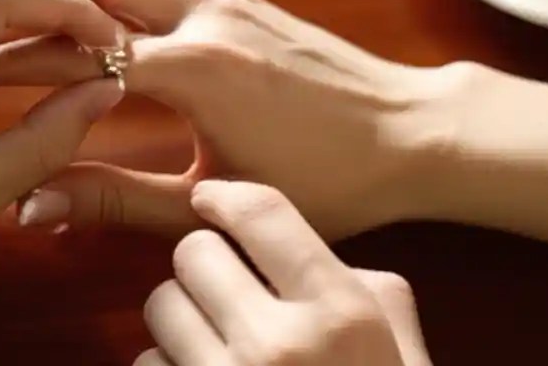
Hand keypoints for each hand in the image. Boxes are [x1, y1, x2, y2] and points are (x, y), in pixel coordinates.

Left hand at [136, 181, 430, 365]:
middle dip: (205, 268)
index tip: (211, 201)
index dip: (226, 197)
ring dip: (180, 320)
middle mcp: (280, 344)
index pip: (261, 213)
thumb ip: (364, 290)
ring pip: (159, 305)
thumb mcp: (400, 351)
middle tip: (228, 293)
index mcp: (342, 313)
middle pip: (193, 252)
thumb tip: (300, 245)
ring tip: (217, 345)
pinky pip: (147, 365)